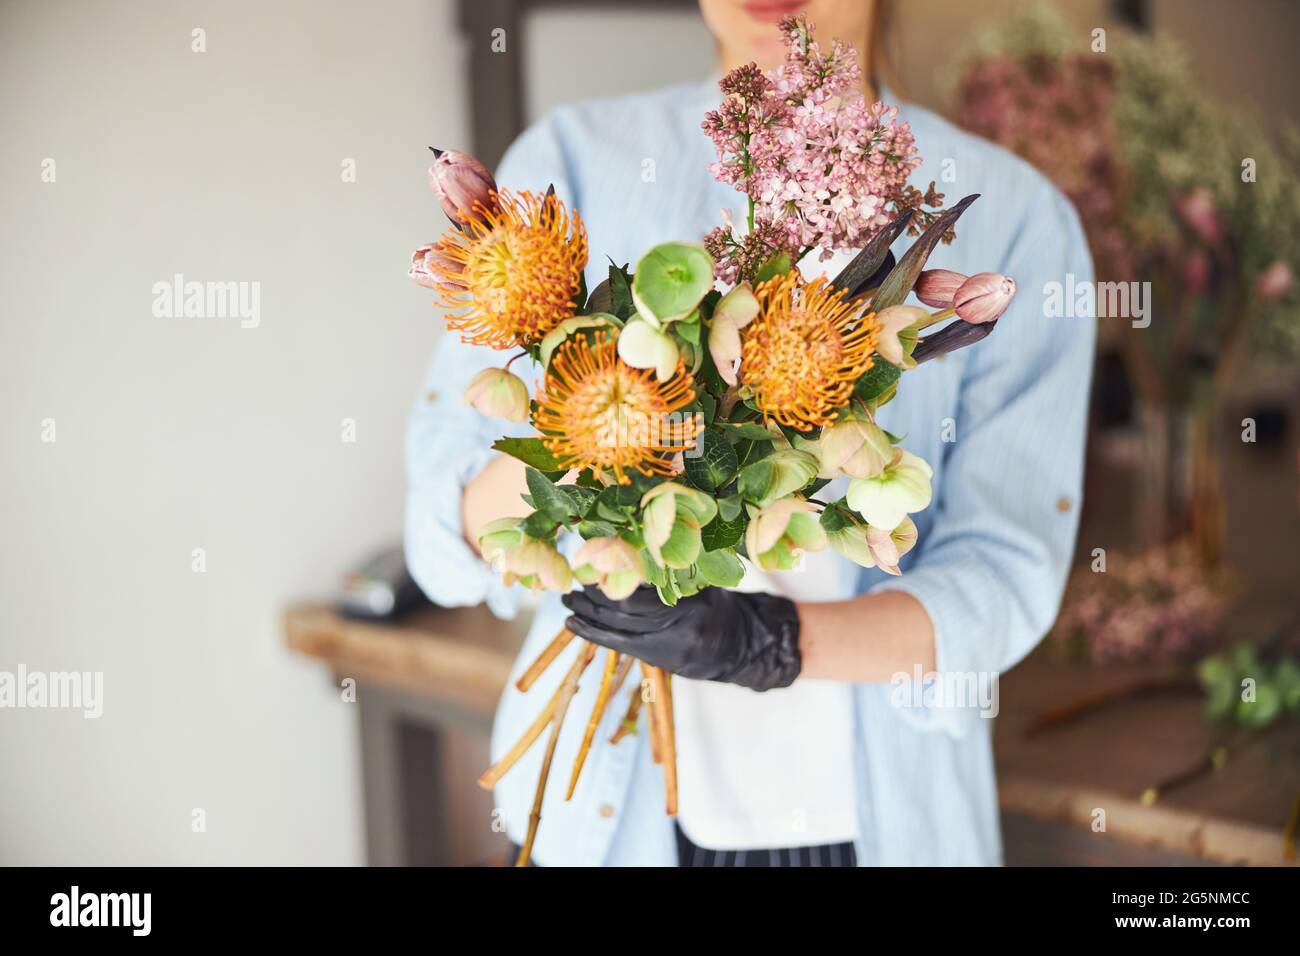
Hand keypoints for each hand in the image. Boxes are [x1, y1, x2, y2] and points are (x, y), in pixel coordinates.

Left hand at [561, 586, 801, 690]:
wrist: (746, 647)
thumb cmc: (724, 609)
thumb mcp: (703, 585)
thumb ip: (671, 578)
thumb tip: (631, 556)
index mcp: (692, 606)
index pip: (642, 594)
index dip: (613, 580)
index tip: (593, 563)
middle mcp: (678, 630)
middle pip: (624, 612)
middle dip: (594, 597)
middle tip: (572, 581)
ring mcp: (668, 650)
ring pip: (618, 631)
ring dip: (588, 615)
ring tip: (567, 602)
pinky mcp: (661, 662)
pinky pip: (621, 646)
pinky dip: (594, 634)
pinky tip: (573, 625)